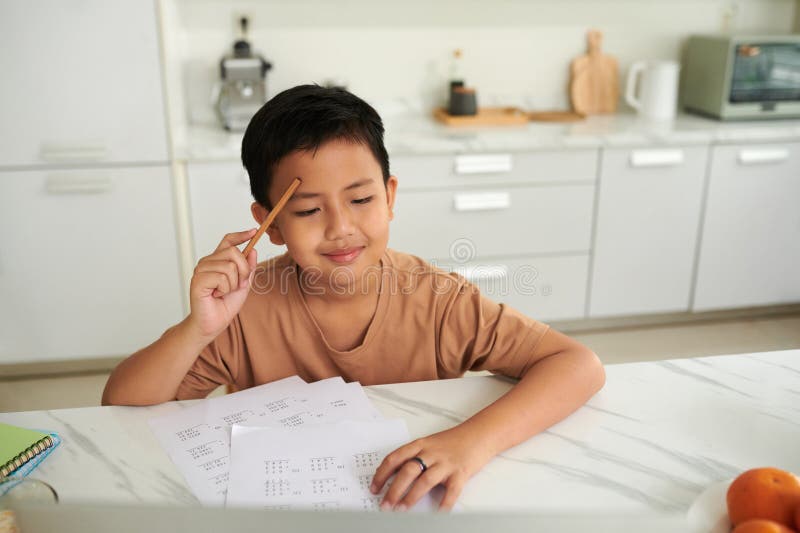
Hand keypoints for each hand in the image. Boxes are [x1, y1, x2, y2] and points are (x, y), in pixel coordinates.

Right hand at [186, 229, 257, 339]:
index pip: (228, 241)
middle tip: (237, 285)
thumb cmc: (225, 304)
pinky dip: (224, 289)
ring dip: (233, 283)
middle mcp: (208, 262)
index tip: (253, 231)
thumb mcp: (243, 284)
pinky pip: (221, 277)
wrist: (213, 323)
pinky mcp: (198, 280)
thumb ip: (248, 267)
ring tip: (223, 292)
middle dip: (243, 270)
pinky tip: (216, 295)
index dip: (241, 235)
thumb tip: (252, 249)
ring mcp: (201, 270)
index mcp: (218, 261)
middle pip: (234, 252)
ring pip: (229, 266)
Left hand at [370, 424, 495, 510]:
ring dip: (410, 497)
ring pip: (424, 480)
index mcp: (420, 444)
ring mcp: (446, 463)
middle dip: (393, 489)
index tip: (374, 488)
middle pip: (407, 470)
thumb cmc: (453, 441)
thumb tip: (394, 477)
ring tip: (401, 510)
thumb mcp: (430, 444)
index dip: (382, 474)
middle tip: (384, 504)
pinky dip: (444, 505)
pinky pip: (451, 491)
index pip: (395, 458)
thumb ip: (414, 456)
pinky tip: (437, 514)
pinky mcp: (460, 473)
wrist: (479, 434)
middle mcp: (431, 453)